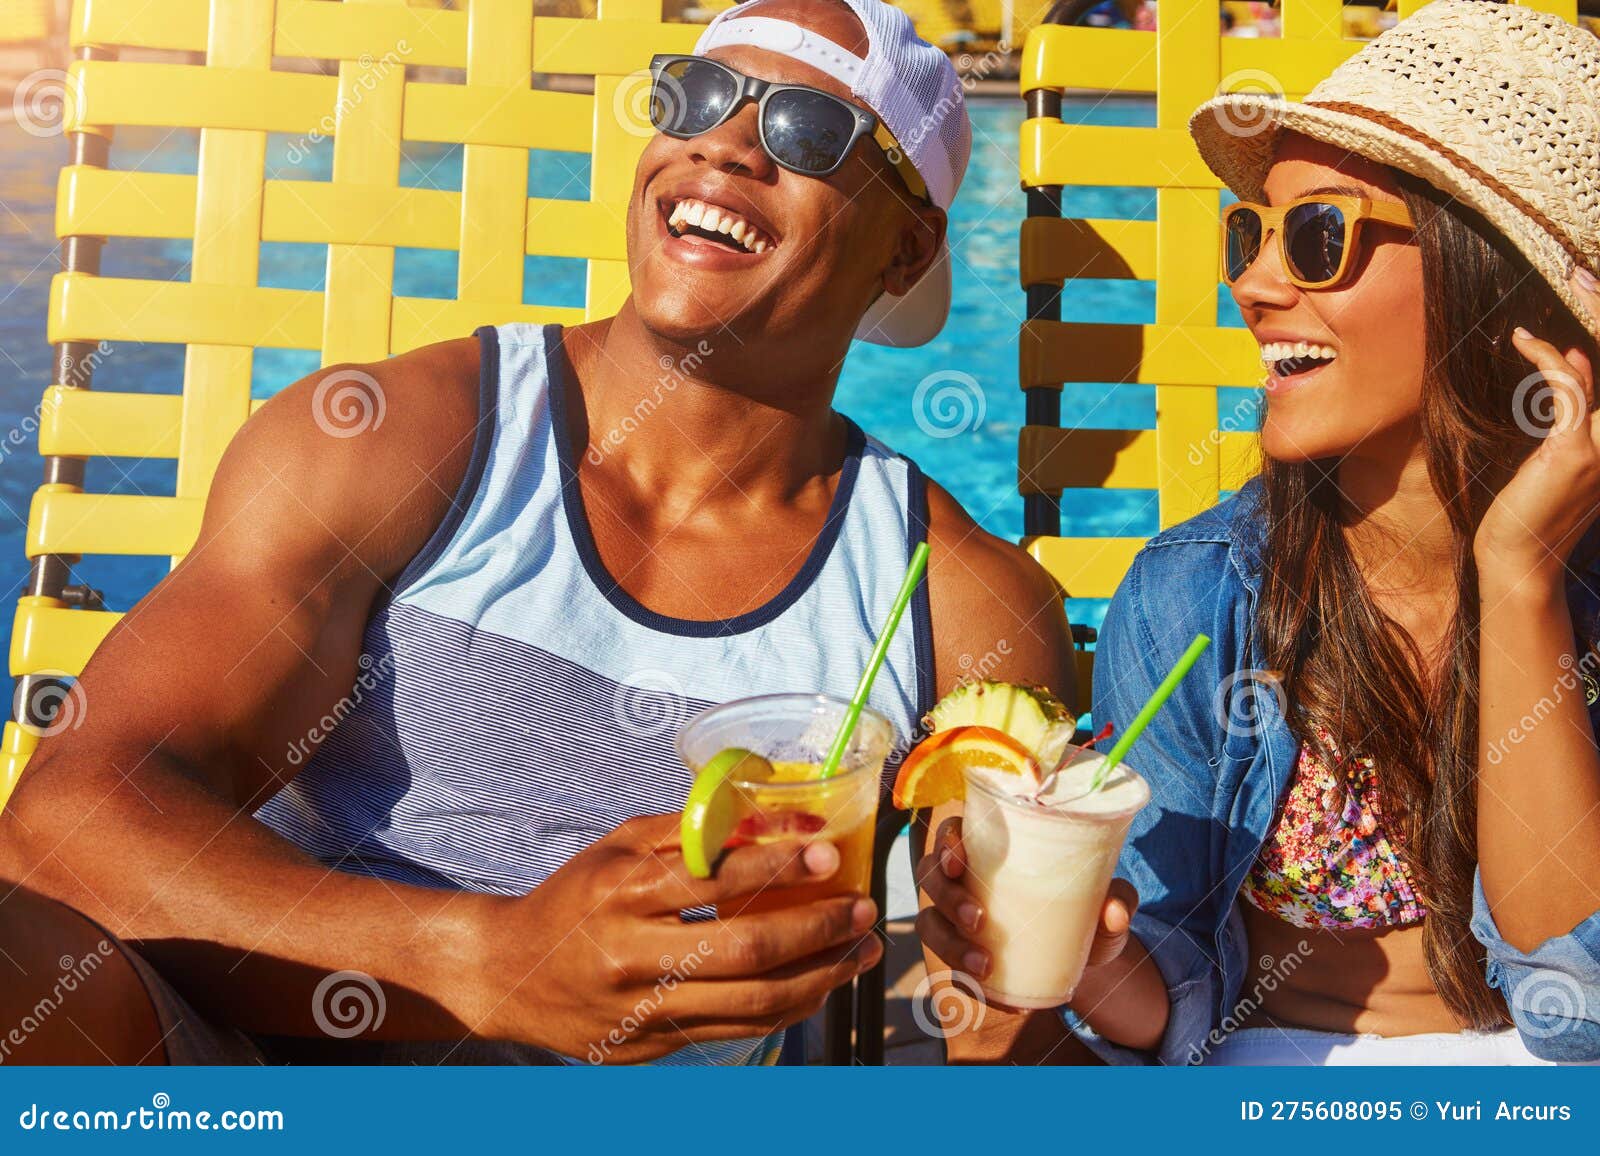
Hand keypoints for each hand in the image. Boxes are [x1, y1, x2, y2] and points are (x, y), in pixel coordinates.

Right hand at [474, 814, 881, 1062]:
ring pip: (752, 1002)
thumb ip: (687, 829)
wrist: (507, 975)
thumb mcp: (615, 846)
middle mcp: (632, 953)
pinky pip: (737, 1030)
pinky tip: (818, 984)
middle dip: (818, 929)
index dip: (780, 867)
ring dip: (819, 977)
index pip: (715, 878)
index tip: (828, 856)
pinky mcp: (652, 1044)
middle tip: (863, 910)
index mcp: (622, 892)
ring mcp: (643, 1007)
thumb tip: (768, 816)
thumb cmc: (572, 896)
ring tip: (860, 952)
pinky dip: (786, 1008)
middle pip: (746, 949)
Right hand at [914, 816, 1138, 983]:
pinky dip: (970, 985)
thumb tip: (1115, 910)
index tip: (959, 860)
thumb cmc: (1085, 910)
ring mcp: (955, 921)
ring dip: (950, 944)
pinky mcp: (961, 959)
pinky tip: (1001, 999)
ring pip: (930, 924)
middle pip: (931, 876)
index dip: (945, 842)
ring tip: (984, 965)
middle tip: (978, 919)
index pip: (952, 831)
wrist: (1082, 958)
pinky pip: (950, 972)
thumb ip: (1118, 898)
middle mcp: (963, 879)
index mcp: (990, 848)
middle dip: (947, 897)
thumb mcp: (1105, 900)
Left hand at [1475, 268, 1599, 584]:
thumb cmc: (1533, 504)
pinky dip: (1549, 360)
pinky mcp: (1575, 451)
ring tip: (1570, 283)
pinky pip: (1569, 389)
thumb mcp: (1563, 446)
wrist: (1519, 558)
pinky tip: (1527, 342)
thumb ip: (1580, 404)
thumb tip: (1582, 356)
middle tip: (1583, 275)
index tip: (1591, 291)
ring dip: (1592, 319)